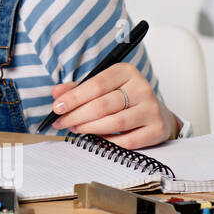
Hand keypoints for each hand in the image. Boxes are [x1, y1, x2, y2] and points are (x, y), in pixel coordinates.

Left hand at [47, 63, 177, 147]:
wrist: (156, 113)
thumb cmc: (124, 98)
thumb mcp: (102, 86)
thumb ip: (78, 88)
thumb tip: (56, 93)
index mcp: (126, 72)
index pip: (96, 84)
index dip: (73, 98)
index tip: (57, 107)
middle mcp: (141, 88)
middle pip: (102, 105)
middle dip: (76, 116)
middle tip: (61, 122)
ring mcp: (152, 109)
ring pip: (115, 123)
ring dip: (89, 129)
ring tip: (75, 129)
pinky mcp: (157, 129)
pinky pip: (127, 141)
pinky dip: (108, 142)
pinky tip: (96, 139)